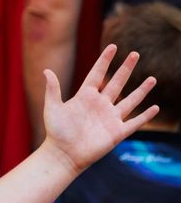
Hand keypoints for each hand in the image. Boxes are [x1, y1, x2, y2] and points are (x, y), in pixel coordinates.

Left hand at [42, 45, 157, 173]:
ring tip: (152, 79)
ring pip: (130, 100)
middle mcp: (100, 104)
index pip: (98, 74)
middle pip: (117, 82)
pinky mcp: (117, 132)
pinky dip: (145, 116)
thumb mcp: (52, 108)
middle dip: (126, 68)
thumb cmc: (56, 132)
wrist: (63, 155)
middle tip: (135, 54)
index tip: (113, 46)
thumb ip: (53, 89)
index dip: (105, 61)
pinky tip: (155, 107)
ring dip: (141, 90)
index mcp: (86, 96)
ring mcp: (110, 118)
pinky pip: (135, 122)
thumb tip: (46, 70)